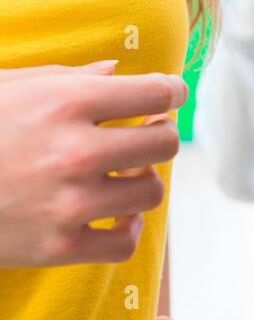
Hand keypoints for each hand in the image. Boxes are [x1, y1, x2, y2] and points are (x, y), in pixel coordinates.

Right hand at [0, 64, 187, 267]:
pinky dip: (126, 229)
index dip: (171, 92)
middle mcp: (74, 151)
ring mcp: (68, 203)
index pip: (155, 92)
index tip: (169, 95)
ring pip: (150, 193)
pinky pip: (123, 243)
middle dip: (160, 136)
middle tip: (146, 134)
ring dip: (142, 181)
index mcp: (65, 101)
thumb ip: (70, 78)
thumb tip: (117, 71)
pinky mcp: (57, 248)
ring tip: (124, 174)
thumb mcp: (10, 85)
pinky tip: (114, 215)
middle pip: (164, 144)